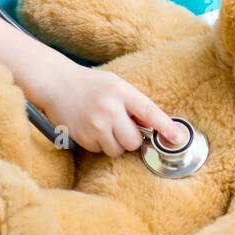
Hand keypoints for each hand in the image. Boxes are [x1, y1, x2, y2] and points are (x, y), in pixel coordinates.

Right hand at [38, 64, 184, 157]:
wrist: (56, 83)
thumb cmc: (91, 84)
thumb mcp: (116, 85)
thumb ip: (135, 104)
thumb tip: (155, 128)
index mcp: (120, 92)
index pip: (149, 113)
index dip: (166, 127)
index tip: (179, 138)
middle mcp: (108, 109)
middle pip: (133, 141)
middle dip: (131, 138)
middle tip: (121, 126)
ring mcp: (94, 125)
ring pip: (117, 150)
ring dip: (115, 143)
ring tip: (105, 126)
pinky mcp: (82, 137)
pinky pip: (100, 151)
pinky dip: (99, 144)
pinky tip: (91, 128)